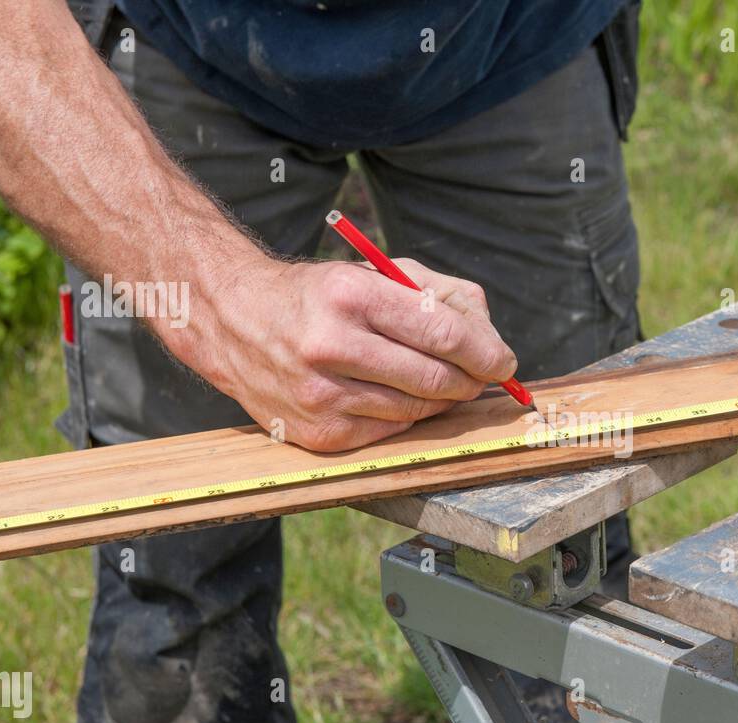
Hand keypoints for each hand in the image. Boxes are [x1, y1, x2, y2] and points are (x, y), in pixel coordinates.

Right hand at [187, 256, 518, 450]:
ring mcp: (322, 396)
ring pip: (418, 411)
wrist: (233, 320)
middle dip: (471, 380)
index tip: (504, 362)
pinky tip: (395, 396)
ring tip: (437, 381)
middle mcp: (332, 346)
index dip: (486, 353)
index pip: (442, 333)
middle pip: (436, 378)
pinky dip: (407, 417)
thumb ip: (442, 295)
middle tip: (481, 376)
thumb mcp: (375, 273)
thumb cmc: (319, 295)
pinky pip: (390, 432)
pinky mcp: (319, 434)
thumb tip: (491, 341)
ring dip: (441, 400)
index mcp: (351, 295)